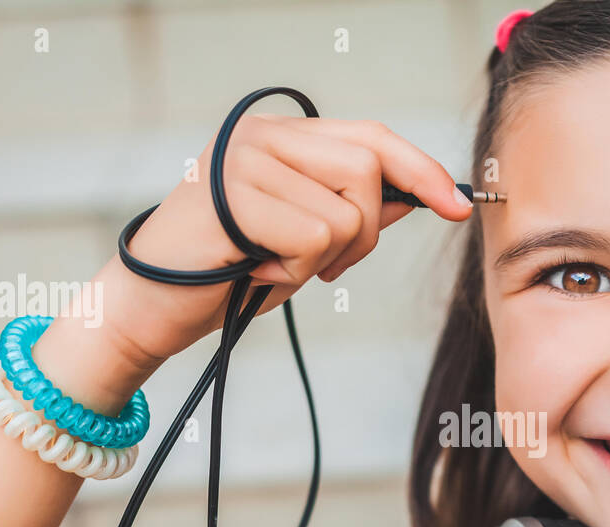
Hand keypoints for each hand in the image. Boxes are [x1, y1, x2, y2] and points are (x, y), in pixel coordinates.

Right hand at [101, 114, 474, 368]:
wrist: (151, 308)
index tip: (458, 206)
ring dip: (321, 260)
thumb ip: (354, 210)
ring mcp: (245, 158)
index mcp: (281, 138)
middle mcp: (263, 136)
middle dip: (366, 233)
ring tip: (273, 266)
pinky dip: (294, 272)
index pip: (371, 138)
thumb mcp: (303, 238)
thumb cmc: (227, 275)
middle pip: (368, 169)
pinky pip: (314, 238)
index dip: (421, 171)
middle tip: (328, 268)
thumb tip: (421, 195)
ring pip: (345, 211)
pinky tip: (253, 271)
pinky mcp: (233, 193)